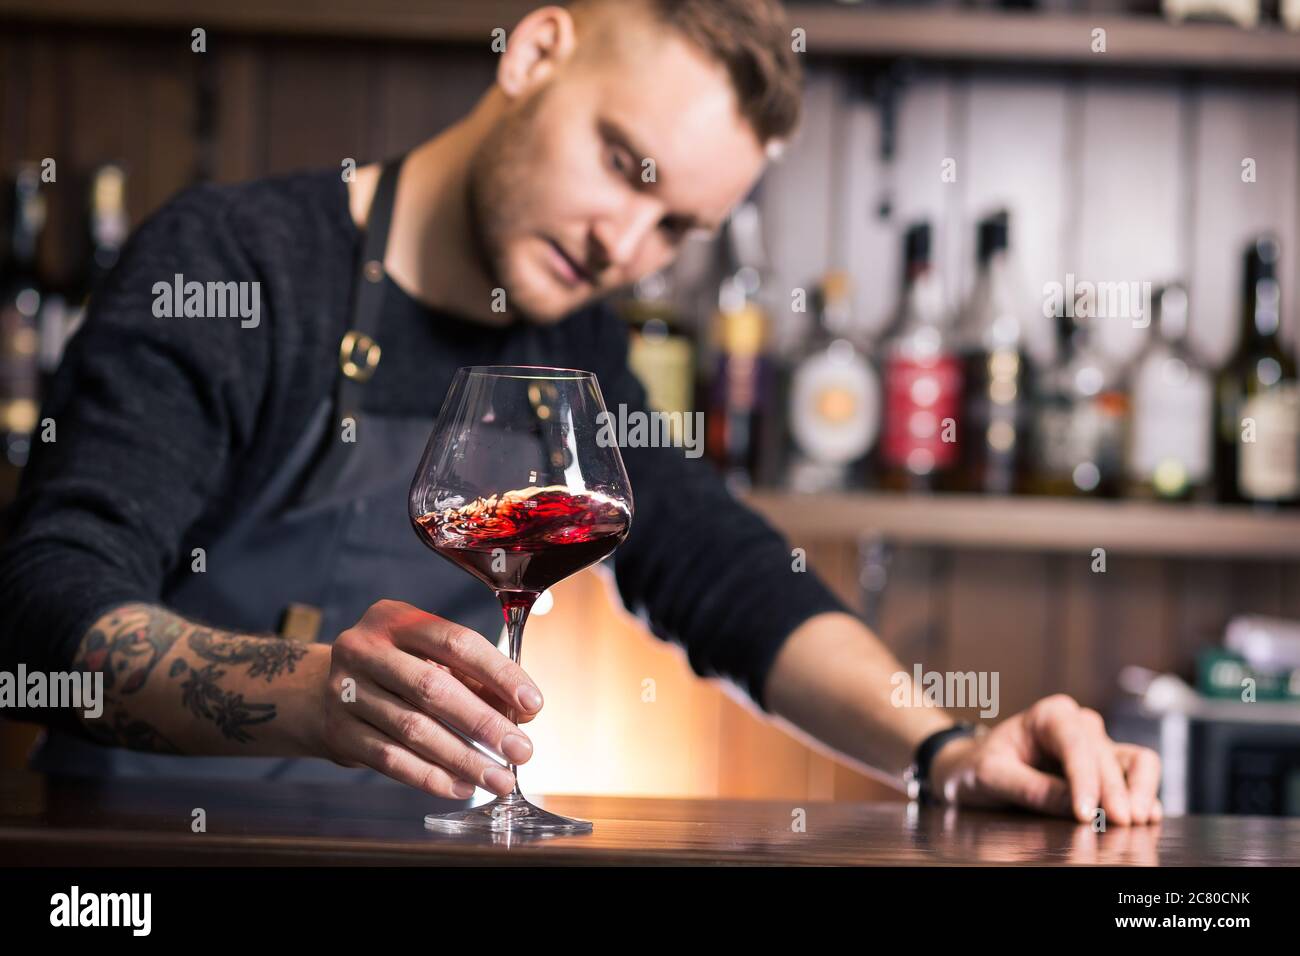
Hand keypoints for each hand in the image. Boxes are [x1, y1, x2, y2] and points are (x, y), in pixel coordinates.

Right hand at [315, 599, 543, 798]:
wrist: (318, 691)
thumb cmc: (395, 670)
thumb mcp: (429, 657)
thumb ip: (476, 678)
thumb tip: (524, 712)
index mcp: (395, 618)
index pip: (456, 643)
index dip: (499, 674)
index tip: (532, 704)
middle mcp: (365, 649)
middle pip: (432, 688)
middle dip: (484, 723)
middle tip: (521, 750)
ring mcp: (345, 690)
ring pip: (413, 730)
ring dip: (463, 759)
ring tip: (499, 778)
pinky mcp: (338, 731)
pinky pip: (391, 760)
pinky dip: (430, 777)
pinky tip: (461, 786)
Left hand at [927, 694, 1161, 825]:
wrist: (974, 769)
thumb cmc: (978, 767)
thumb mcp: (992, 776)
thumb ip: (1031, 789)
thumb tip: (1077, 809)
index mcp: (1049, 715)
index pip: (1075, 746)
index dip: (1084, 781)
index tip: (1085, 815)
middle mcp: (1080, 724)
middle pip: (1107, 757)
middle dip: (1114, 792)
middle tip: (1119, 825)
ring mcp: (1098, 745)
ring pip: (1136, 761)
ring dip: (1141, 790)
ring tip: (1138, 820)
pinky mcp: (1107, 768)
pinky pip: (1136, 776)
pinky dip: (1144, 794)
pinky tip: (1148, 815)